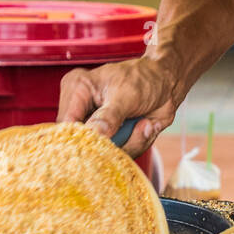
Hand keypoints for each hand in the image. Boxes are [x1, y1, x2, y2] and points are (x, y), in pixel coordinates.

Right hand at [56, 57, 178, 155]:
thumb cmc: (146, 79)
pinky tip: (145, 126)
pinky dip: (134, 145)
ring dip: (128, 144)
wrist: (167, 83)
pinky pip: (115, 153)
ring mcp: (95, 124)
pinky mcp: (109, 136)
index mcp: (77, 88)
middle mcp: (81, 107)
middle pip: (82, 142)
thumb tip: (94, 135)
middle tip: (138, 128)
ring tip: (144, 124)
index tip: (106, 144)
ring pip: (100, 151)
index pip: (66, 123)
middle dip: (112, 143)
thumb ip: (109, 117)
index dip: (82, 139)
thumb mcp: (127, 95)